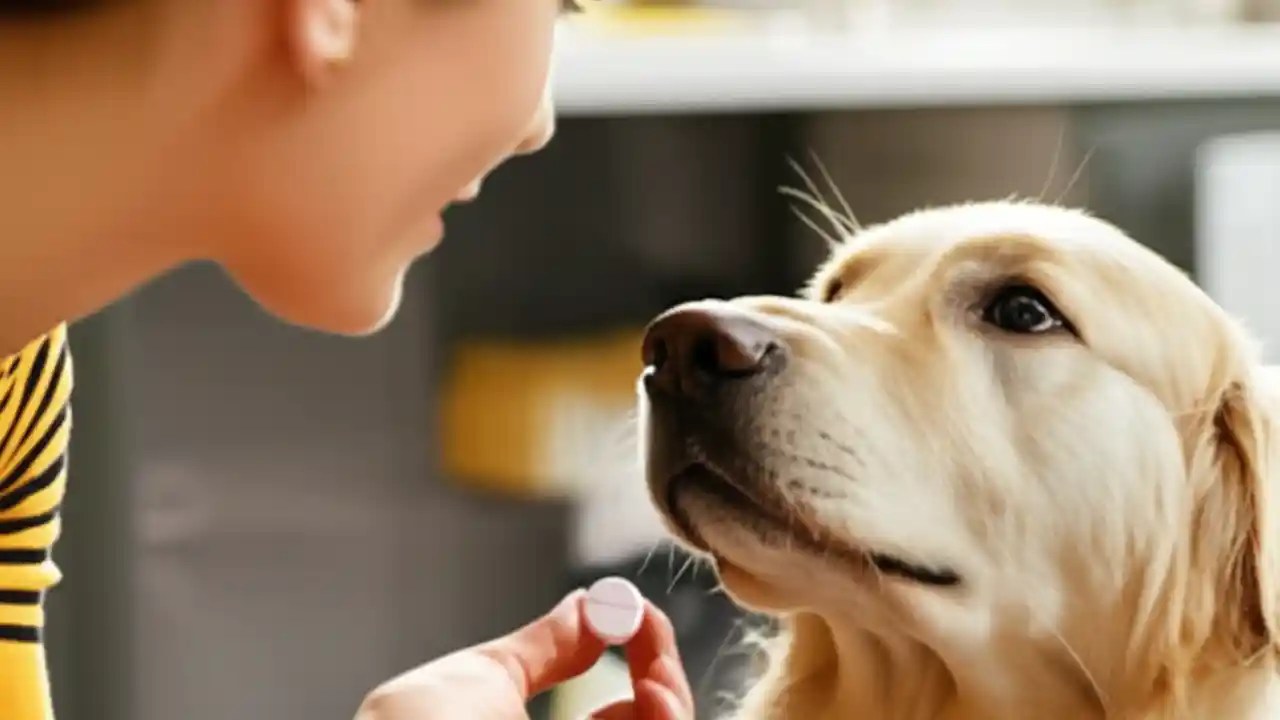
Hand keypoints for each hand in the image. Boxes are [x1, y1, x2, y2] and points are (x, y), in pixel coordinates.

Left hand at [355, 589, 693, 719]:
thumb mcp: (480, 678)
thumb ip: (544, 646)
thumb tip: (590, 606)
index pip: (622, 712)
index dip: (642, 656)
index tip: (636, 614)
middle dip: (666, 678)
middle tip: (649, 637)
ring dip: (674, 704)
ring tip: (653, 674)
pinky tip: (651, 693)